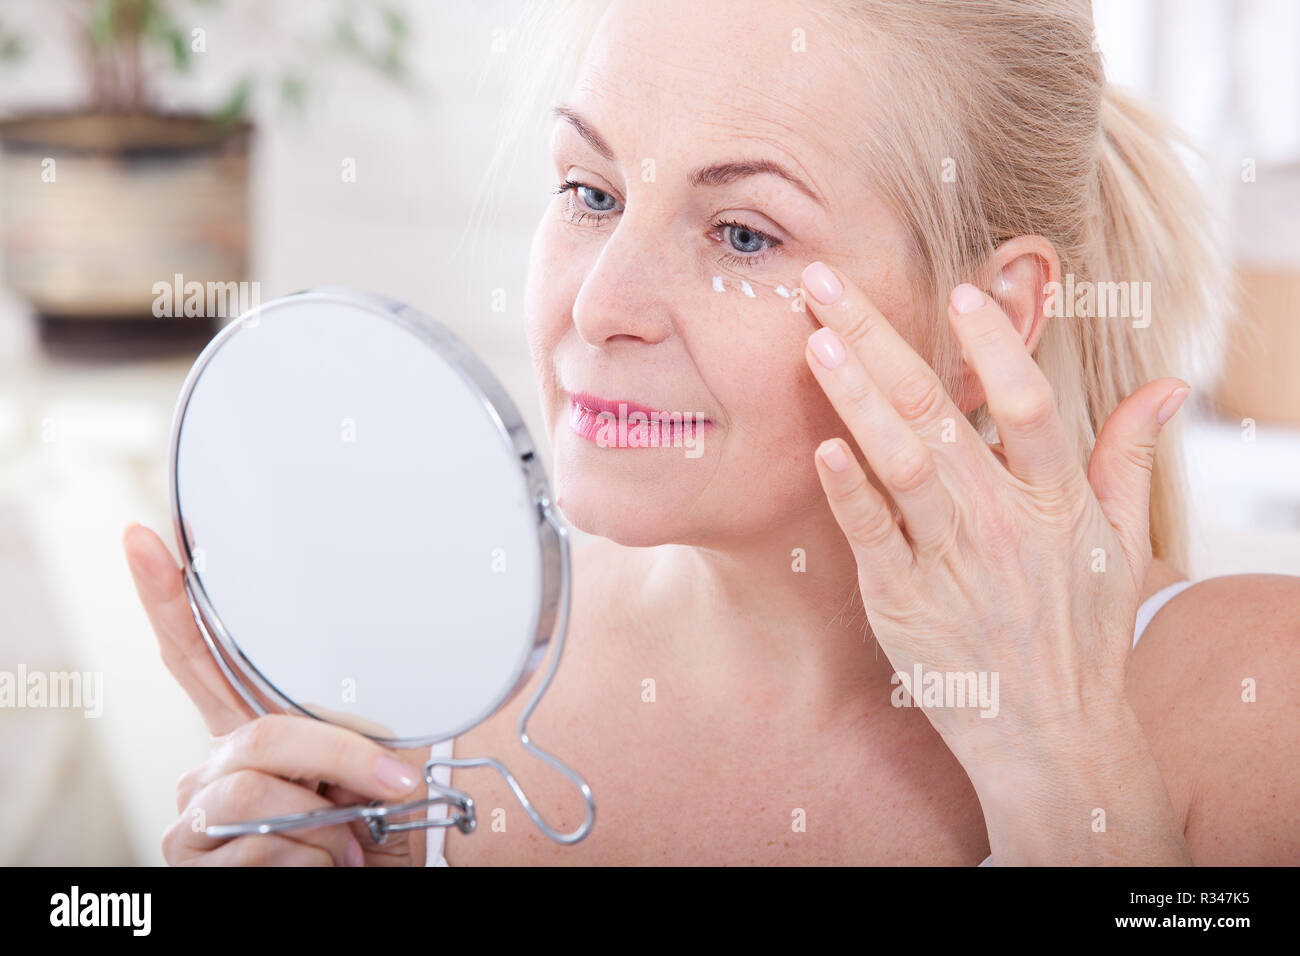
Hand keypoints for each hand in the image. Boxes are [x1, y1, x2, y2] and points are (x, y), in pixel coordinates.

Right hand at [124, 524, 429, 865]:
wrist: (364, 887)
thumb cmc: (361, 834)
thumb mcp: (368, 771)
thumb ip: (356, 735)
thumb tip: (391, 715)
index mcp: (247, 734)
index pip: (197, 655)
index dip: (169, 599)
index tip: (147, 538)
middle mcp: (208, 769)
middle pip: (257, 737)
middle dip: (338, 761)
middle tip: (394, 786)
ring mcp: (194, 818)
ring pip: (256, 795)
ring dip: (329, 827)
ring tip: (351, 843)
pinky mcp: (194, 864)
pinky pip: (257, 849)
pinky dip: (316, 863)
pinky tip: (324, 868)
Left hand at [800, 261, 1190, 861]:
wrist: (1047, 735)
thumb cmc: (1079, 629)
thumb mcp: (1119, 543)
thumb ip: (1130, 457)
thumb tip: (1169, 384)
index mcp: (1057, 502)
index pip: (1029, 407)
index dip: (998, 347)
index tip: (962, 291)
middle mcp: (1001, 523)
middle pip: (938, 415)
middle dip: (879, 340)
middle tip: (828, 280)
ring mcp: (949, 562)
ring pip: (898, 463)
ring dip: (854, 397)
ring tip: (816, 339)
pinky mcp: (901, 602)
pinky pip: (870, 538)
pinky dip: (848, 492)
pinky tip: (821, 446)